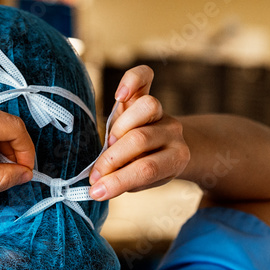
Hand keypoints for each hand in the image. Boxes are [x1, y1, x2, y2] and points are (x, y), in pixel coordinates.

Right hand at [87, 66, 189, 200]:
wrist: (163, 148)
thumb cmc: (145, 168)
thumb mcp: (140, 182)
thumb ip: (124, 181)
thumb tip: (96, 187)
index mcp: (176, 159)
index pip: (147, 169)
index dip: (119, 181)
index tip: (96, 192)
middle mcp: (173, 132)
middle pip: (140, 139)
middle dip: (111, 159)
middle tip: (94, 174)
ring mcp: (161, 111)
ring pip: (147, 107)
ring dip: (120, 127)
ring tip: (108, 143)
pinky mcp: (146, 94)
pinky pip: (144, 77)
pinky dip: (132, 80)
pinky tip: (120, 95)